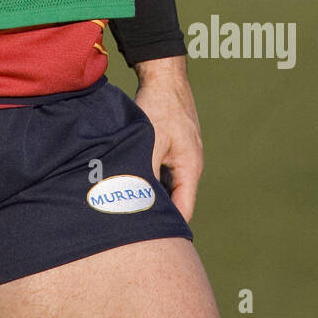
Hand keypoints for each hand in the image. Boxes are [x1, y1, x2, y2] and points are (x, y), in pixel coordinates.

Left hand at [131, 56, 202, 222]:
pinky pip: (163, 171)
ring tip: (127, 205)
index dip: (167, 228)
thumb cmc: (158, 107)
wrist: (164, 75)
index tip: (147, 242)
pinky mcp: (173, 146)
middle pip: (176, 200)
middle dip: (156, 213)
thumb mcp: (149, 142)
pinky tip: (130, 180)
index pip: (183, 210)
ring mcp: (183, 155)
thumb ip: (144, 172)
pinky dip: (150, 178)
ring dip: (151, 193)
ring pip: (168, 185)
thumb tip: (134, 199)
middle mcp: (190, 164)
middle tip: (132, 226)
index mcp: (190, 168)